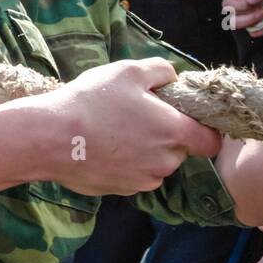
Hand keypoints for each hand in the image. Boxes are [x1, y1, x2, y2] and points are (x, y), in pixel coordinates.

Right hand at [38, 59, 221, 196]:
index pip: (212, 142)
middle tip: (138, 114)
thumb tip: (173, 78)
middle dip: (166, 134)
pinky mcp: (121, 192)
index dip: (204, 128)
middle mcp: (165, 163)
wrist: (50, 138)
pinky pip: (134, 175)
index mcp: (174, 133)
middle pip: (180, 150)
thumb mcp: (129, 70)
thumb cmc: (93, 101)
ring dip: (146, 150)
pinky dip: (126, 163)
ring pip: (156, 164)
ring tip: (116, 129)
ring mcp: (142, 181)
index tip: (186, 116)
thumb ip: (161, 70)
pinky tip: (103, 146)